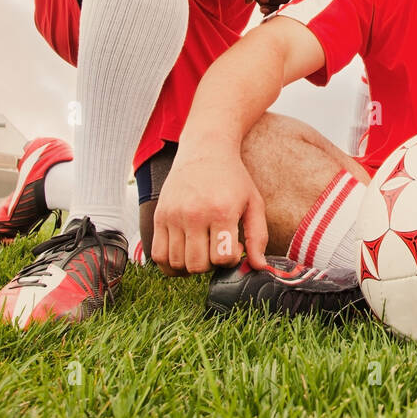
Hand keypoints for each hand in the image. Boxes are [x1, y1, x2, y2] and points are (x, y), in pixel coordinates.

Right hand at [151, 153, 269, 275]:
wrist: (205, 151)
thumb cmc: (233, 179)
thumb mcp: (254, 203)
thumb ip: (258, 236)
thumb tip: (259, 267)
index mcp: (221, 212)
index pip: (222, 258)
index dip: (231, 260)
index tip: (234, 244)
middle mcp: (194, 215)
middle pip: (198, 266)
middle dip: (211, 265)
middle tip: (217, 247)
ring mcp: (173, 216)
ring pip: (176, 264)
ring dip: (191, 266)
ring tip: (201, 249)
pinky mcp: (159, 217)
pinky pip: (157, 255)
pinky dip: (169, 264)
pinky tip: (184, 254)